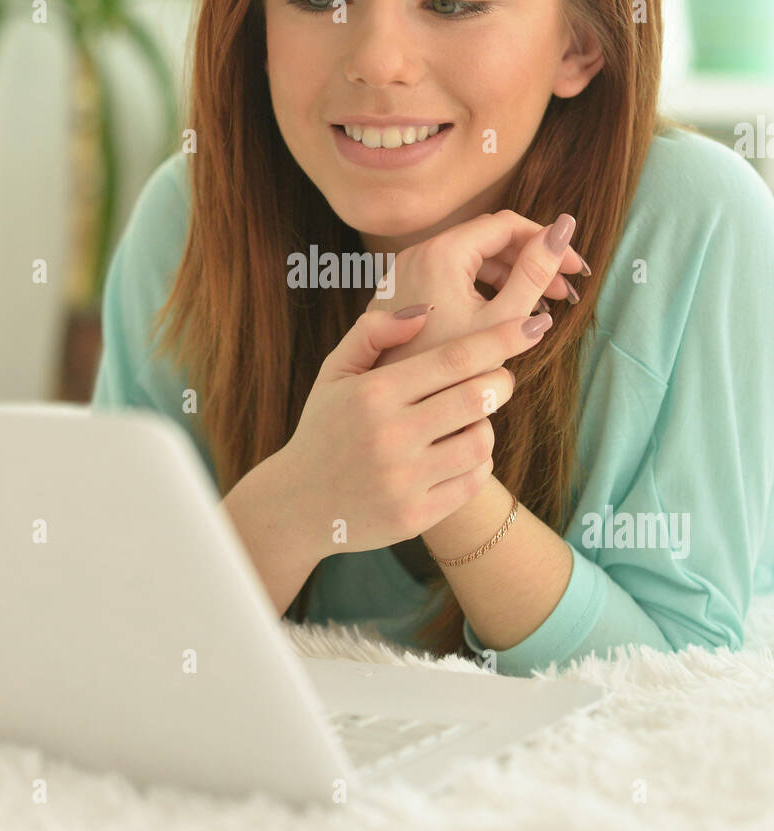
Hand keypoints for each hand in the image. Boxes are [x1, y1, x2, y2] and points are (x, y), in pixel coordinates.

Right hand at [275, 305, 552, 557]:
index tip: (533, 326)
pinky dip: (477, 461)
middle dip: (502, 380)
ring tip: (470, 418)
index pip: (453, 359)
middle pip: (478, 397)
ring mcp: (404, 480)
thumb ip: (372, 332)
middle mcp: (389, 436)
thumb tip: (422, 313)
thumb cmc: (325, 427)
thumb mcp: (335, 372)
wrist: (297, 504)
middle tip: (500, 376)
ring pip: (481, 439)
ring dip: (487, 423)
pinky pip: (473, 480)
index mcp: (372, 394)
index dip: (500, 339)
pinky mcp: (416, 516)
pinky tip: (458, 452)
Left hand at [368, 210, 581, 366]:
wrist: (396, 407)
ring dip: (508, 275)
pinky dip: (481, 287)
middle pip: (489, 239)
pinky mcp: (404, 289)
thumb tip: (565, 228)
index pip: (508, 225)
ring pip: (470, 258)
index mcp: (442, 252)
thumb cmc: (448, 371)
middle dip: (530, 260)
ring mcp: (407, 270)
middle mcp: (419, 251)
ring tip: (541, 306)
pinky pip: (450, 274)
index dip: (548, 242)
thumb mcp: (502, 321)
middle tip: (564, 292)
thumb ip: (535, 273)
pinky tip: (505, 313)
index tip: (576, 271)